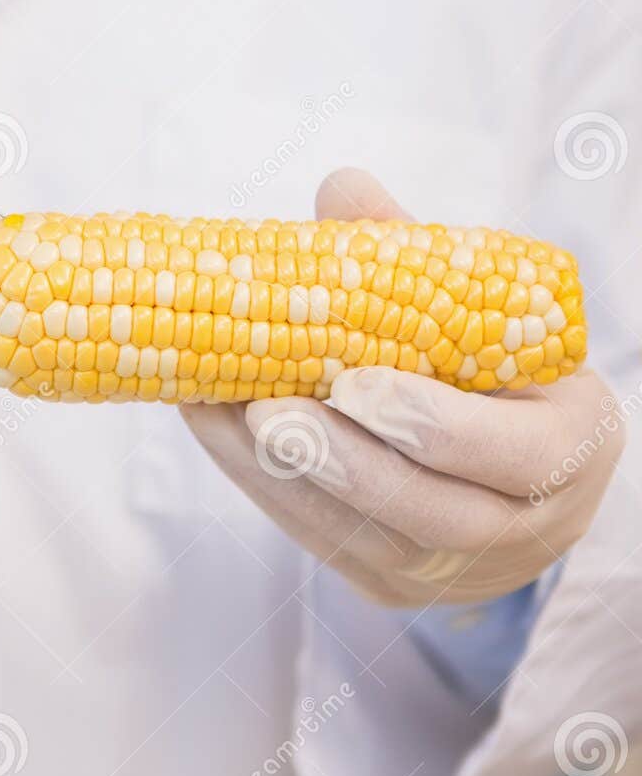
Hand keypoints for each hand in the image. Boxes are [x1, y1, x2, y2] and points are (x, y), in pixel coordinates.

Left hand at [181, 168, 622, 606]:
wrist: (504, 468)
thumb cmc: (494, 369)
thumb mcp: (485, 313)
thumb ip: (418, 253)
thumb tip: (342, 190)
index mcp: (566, 451)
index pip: (509, 454)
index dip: (431, 423)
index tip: (355, 382)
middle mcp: (519, 528)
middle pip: (425, 512)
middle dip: (337, 461)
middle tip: (263, 409)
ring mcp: (450, 572)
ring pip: (359, 537)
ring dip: (276, 474)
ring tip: (213, 408)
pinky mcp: (386, 585)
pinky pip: (319, 541)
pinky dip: (259, 483)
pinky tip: (209, 424)